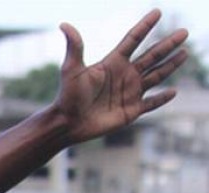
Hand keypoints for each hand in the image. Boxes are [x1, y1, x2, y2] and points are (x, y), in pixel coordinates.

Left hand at [55, 10, 186, 144]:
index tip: (157, 12)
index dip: (145, 26)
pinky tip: (173, 91)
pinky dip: (162, 98)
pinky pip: (151, 103)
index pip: (133, 40)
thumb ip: (74, 47)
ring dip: (170, 65)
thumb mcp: (71, 69)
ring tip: (184, 53)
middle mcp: (124, 75)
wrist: (68, 123)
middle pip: (151, 56)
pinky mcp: (131, 110)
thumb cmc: (68, 96)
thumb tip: (64, 24)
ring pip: (156, 76)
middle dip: (167, 44)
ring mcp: (129, 92)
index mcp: (113, 63)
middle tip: (184, 32)